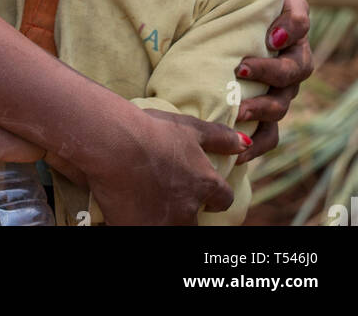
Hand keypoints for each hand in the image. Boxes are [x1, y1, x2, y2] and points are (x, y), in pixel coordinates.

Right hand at [84, 108, 243, 225]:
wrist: (113, 143)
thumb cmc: (151, 130)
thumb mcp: (189, 127)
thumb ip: (219, 137)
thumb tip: (245, 144)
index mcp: (204, 183)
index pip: (223, 199)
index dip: (216, 197)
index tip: (207, 194)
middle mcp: (189, 209)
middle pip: (195, 221)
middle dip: (185, 212)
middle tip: (167, 195)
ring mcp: (165, 224)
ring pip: (172, 229)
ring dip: (164, 220)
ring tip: (147, 202)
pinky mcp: (140, 230)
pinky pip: (144, 230)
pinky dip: (140, 222)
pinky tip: (128, 209)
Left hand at [233, 0, 311, 163]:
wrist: (222, 33)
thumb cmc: (231, 9)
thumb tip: (261, 24)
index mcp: (289, 26)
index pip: (299, 23)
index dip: (290, 29)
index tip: (270, 36)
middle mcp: (291, 60)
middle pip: (293, 70)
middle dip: (269, 72)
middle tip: (240, 70)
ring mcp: (280, 91)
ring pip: (280, 105)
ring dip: (260, 109)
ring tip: (237, 110)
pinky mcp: (265, 115)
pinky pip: (269, 135)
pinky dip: (254, 144)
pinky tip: (237, 152)